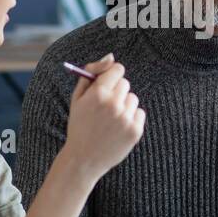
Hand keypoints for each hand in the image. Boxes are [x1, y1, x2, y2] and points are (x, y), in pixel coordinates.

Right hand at [63, 54, 145, 179]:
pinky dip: (131, 117)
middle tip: (105, 106)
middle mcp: (113, 104)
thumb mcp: (77, 98)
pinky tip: (118, 127)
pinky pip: (140, 112)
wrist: (83, 159)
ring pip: (133, 98)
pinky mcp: (135, 130)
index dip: (112, 76)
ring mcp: (126, 118)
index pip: (117, 69)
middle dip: (117, 91)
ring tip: (111, 119)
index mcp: (98, 93)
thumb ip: (92, 73)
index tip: (108, 83)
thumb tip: (111, 57)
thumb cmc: (79, 125)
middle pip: (125, 83)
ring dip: (124, 105)